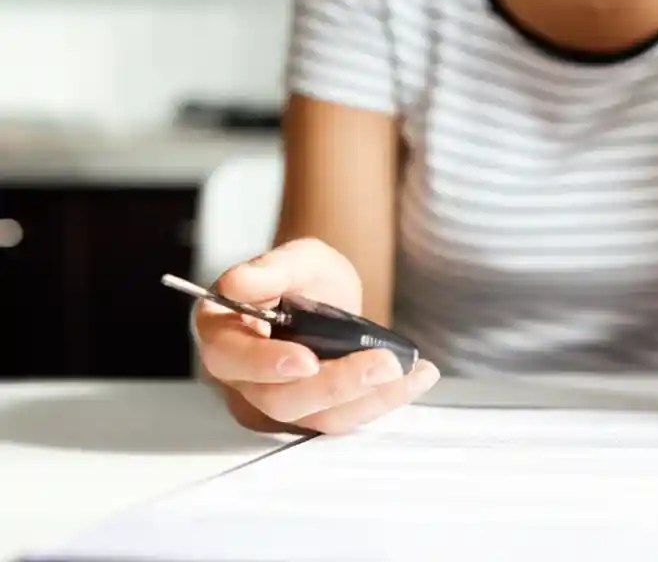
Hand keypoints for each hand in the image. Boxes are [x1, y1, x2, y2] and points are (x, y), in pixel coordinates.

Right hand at [195, 238, 439, 434]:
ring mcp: (277, 400)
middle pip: (278, 399)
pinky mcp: (312, 412)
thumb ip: (270, 268)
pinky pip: (343, 418)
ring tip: (411, 372)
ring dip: (369, 398)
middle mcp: (242, 377)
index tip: (307, 360)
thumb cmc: (300, 276)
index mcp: (223, 333)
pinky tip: (416, 379)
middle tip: (384, 364)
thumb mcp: (295, 258)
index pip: (231, 359)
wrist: (326, 294)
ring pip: (316, 417)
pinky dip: (382, 401)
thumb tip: (236, 284)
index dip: (266, 364)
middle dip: (335, 385)